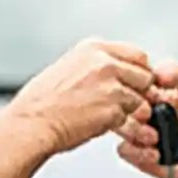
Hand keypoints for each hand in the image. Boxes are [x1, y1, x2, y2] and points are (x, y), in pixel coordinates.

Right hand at [8, 38, 153, 153]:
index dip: (140, 72)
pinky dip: (123, 128)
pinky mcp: (113, 110)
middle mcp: (104, 63)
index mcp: (93, 48)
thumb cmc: (43, 102)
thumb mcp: (69, 68)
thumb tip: (120, 72)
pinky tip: (105, 127)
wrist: (31, 123)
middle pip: (145, 76)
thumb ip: (96, 66)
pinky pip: (130, 120)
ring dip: (132, 113)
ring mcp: (111, 86)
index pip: (137, 55)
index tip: (138, 84)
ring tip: (113, 119)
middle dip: (140, 93)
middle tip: (128, 105)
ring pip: (140, 101)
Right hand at [116, 60, 177, 177]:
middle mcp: (144, 110)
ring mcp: (140, 131)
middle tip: (149, 113)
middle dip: (132, 108)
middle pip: (119, 102)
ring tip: (155, 136)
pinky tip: (156, 152)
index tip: (148, 89)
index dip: (134, 83)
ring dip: (134, 131)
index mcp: (153, 91)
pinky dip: (138, 151)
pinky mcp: (139, 154)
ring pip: (119, 127)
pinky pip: (125, 150)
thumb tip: (159, 72)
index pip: (130, 80)